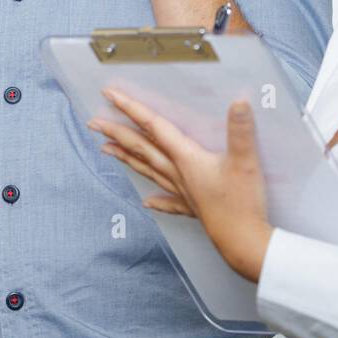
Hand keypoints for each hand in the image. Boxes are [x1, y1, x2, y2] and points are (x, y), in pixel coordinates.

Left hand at [87, 87, 273, 282]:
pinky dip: (157, 200)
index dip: (131, 109)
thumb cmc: (242, 202)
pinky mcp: (193, 208)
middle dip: (116, 133)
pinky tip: (147, 202)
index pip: (153, 127)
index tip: (109, 95)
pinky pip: (169, 201)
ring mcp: (183, 192)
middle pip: (141, 149)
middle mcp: (177, 174)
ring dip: (126, 158)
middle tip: (93, 123)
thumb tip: (240, 101)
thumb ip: (240, 129)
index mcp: (186, 158)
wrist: (243, 242)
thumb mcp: (245, 160)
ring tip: (105, 150)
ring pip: (147, 170)